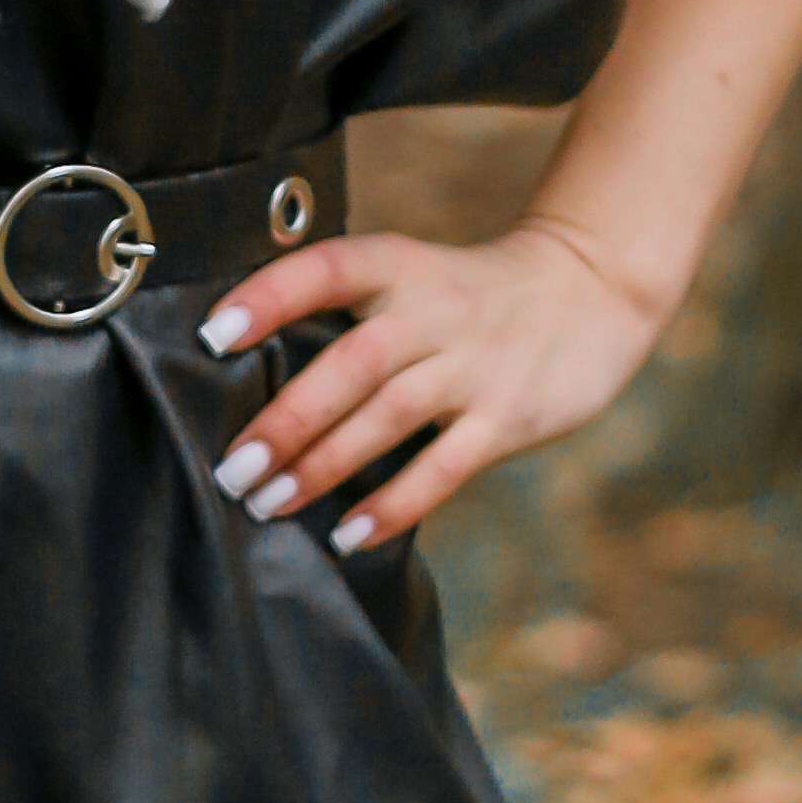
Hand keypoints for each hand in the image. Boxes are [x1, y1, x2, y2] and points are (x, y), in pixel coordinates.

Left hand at [193, 216, 666, 550]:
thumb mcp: (411, 275)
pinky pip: (446, 467)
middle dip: (288, 420)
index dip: (269, 297)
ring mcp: (475, 367)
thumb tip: (247, 370)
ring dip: (325, 466)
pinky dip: (395, 504)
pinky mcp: (508, 416)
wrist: (589, 292)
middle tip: (232, 469)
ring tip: (267, 504)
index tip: (213, 336)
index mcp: (400, 267)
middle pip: (352, 364)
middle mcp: (435, 313)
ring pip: (390, 417)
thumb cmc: (471, 294)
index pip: (328, 270)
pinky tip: (348, 534)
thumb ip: (346, 311)